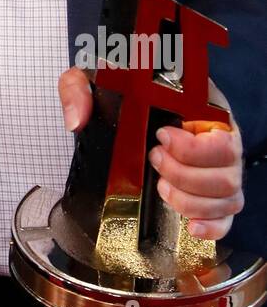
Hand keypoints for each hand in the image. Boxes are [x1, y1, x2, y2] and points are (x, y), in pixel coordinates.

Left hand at [57, 66, 244, 240]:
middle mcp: (219, 139)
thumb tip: (77, 120)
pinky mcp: (213, 196)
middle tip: (154, 161)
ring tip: (161, 187)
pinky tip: (190, 225)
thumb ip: (80, 89)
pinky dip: (212, 226)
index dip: (193, 145)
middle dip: (185, 173)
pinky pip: (227, 217)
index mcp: (202, 107)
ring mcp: (220, 169)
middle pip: (227, 168)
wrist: (127, 105)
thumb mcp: (96, 80)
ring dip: (192, 200)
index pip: (221, 130)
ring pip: (229, 196)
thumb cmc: (124, 92)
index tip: (161, 138)